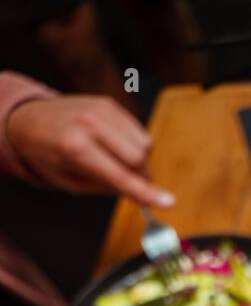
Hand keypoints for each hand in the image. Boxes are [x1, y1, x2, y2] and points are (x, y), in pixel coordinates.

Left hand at [5, 96, 174, 207]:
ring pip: (144, 143)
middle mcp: (90, 124)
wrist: (28, 118)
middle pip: (139, 158)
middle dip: (142, 176)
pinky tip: (114, 146)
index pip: (121, 176)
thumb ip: (106, 187)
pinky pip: (138, 130)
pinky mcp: (109, 102)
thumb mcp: (70, 182)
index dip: (146, 192)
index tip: (168, 202)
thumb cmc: (47, 155)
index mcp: (76, 149)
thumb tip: (141, 192)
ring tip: (116, 162)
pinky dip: (134, 144)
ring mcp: (101, 109)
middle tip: (133, 185)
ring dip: (139, 160)